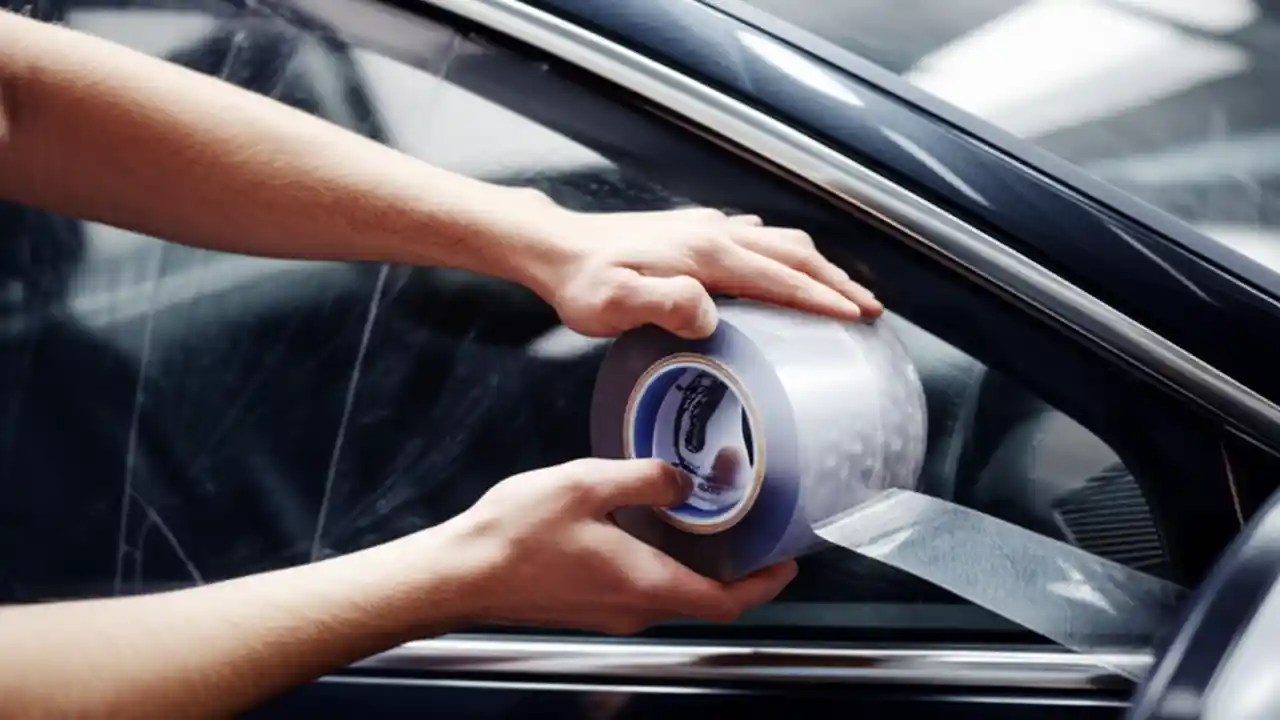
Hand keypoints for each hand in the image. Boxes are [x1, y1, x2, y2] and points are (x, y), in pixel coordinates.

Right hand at [433, 458, 796, 634]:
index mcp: (645, 584)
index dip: (766, 584)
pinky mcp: (590, 604)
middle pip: (705, 598)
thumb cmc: (514, 535)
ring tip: (707, 517)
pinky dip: (664, 562)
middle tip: (754, 527)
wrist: (459, 574)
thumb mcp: (586, 485)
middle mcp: (635, 608)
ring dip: (698, 561)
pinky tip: (652, 525)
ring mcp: (611, 610)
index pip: (728, 601)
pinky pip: (644, 587)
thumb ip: (644, 478)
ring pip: (674, 591)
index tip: (788, 561)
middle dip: (737, 567)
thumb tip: (681, 480)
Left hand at [511, 199, 881, 338]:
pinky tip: (781, 263)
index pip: (780, 278)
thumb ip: (663, 305)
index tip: (858, 318)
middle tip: (870, 310)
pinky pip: (755, 238)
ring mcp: (705, 228)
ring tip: (841, 291)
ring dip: (816, 266)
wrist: (554, 248)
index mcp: (707, 255)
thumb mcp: (613, 304)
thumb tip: (710, 313)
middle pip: (794, 255)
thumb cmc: (582, 283)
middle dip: (837, 282)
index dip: (823, 300)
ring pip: (779, 243)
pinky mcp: (692, 231)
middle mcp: (714, 234)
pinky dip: (783, 254)